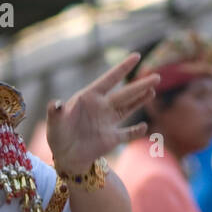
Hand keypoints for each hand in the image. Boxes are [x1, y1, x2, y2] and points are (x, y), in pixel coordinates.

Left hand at [46, 53, 159, 175]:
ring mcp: (108, 122)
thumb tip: (56, 104)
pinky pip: (126, 134)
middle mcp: (102, 107)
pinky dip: (135, 132)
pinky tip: (144, 127)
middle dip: (140, 85)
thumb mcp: (54, 123)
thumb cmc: (58, 135)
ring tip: (153, 90)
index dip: (122, 68)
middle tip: (156, 77)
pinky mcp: (112, 139)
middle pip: (124, 94)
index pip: (109, 80)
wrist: (65, 155)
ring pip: (128, 108)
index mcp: (89, 98)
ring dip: (141, 100)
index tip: (136, 56)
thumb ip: (55, 113)